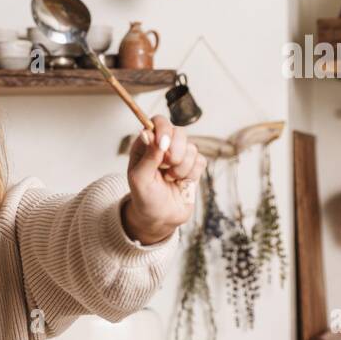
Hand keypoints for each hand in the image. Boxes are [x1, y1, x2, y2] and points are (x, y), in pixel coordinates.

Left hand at [122, 114, 204, 244]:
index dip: (163, 129)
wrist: (160, 218)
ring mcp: (180, 155)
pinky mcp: (193, 166)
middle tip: (168, 166)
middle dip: (176, 150)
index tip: (163, 144)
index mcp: (146, 144)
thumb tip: (153, 134)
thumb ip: (148, 156)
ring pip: (192, 148)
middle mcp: (163, 146)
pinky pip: (201, 161)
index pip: (158, 121)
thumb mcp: (139, 179)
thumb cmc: (144, 198)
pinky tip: (181, 182)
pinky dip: (191, 174)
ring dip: (182, 167)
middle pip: (179, 131)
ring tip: (170, 179)